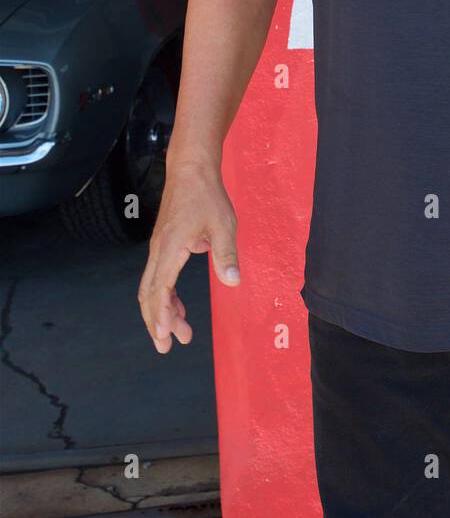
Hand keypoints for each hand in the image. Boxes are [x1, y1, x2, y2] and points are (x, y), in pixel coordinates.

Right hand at [138, 161, 239, 352]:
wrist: (191, 170)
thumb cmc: (207, 195)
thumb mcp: (223, 224)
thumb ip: (226, 254)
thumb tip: (233, 281)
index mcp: (171, 247)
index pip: (160, 287)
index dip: (162, 313)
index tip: (165, 334)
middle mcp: (159, 250)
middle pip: (149, 294)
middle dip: (157, 322)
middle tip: (166, 347)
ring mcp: (158, 248)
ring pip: (152, 288)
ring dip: (161, 312)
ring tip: (178, 333)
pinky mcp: (163, 245)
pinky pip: (158, 277)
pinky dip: (166, 296)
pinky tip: (179, 307)